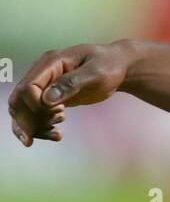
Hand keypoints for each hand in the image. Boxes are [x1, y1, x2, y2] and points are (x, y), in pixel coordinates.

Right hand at [8, 42, 132, 146]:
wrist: (119, 68)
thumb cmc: (109, 66)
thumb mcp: (95, 73)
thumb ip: (71, 83)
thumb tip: (47, 99)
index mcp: (51, 62)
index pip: (29, 87)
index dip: (35, 105)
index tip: (58, 113)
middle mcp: (43, 73)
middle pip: (19, 100)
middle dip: (24, 121)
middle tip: (35, 138)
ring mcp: (46, 86)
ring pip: (25, 110)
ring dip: (34, 127)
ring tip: (57, 135)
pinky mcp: (51, 98)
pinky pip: (37, 115)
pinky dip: (41, 128)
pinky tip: (57, 135)